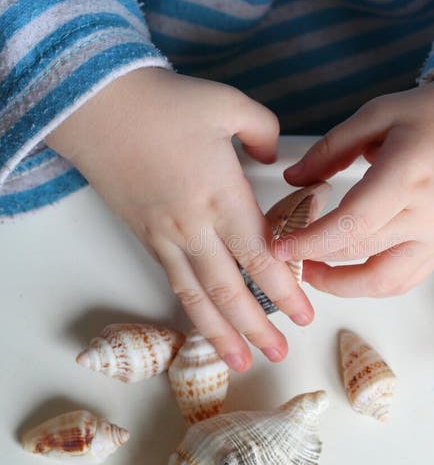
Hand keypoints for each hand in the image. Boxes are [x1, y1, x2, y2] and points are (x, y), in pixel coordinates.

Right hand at [46, 67, 313, 368]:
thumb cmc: (163, 102)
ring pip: (196, 298)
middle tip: (279, 355)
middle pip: (230, 291)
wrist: (95, 106)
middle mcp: (194, 227)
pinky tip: (203, 323)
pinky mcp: (145, 236)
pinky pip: (172, 282)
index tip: (306, 315)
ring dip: (220, 334)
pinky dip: (190, 309)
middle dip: (257, 329)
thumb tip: (276, 160)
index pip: (261, 258)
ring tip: (239, 362)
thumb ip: (264, 132)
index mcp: (222, 196)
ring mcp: (165, 236)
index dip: (286, 291)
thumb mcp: (228, 103)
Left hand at [273, 76, 433, 295]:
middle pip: (361, 254)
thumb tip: (292, 179)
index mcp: (409, 174)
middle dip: (316, 262)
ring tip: (312, 271)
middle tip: (286, 254)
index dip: (310, 242)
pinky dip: (371, 284)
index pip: (352, 224)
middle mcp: (430, 213)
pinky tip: (347, 271)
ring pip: (384, 282)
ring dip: (343, 286)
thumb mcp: (376, 114)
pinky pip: (405, 280)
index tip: (279, 247)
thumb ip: (331, 149)